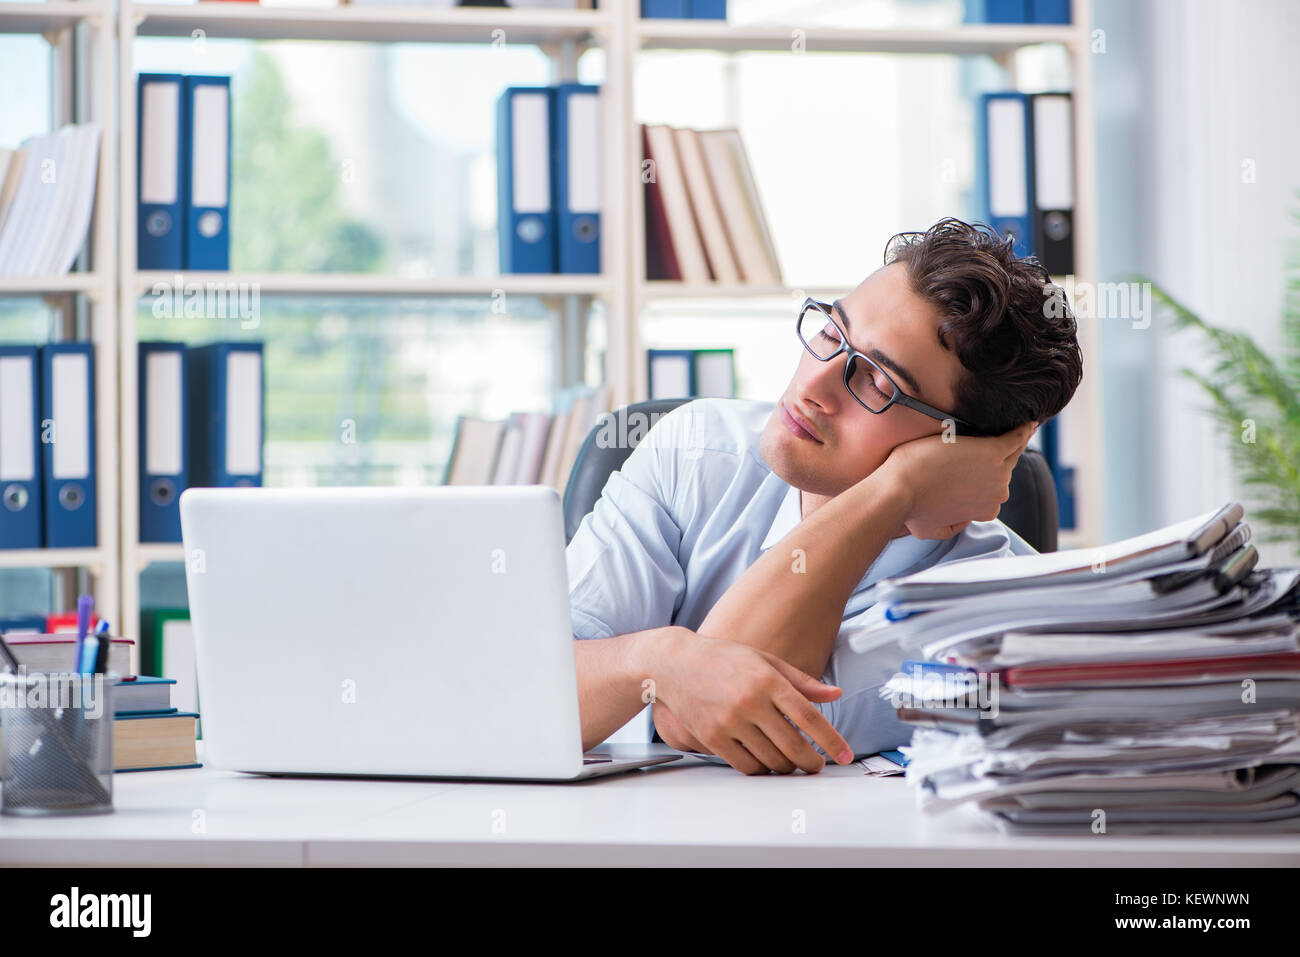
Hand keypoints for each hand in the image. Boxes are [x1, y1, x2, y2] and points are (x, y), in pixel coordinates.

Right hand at [650, 627, 853, 774]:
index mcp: (768, 680)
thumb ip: (801, 681)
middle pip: (793, 746)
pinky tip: (767, 762)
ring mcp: (730, 722)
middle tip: (817, 765)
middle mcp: (750, 702)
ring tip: (792, 763)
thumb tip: (834, 694)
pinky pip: (746, 766)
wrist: (674, 663)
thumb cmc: (722, 659)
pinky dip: (762, 769)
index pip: (809, 718)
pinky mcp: (713, 737)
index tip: (844, 755)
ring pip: (771, 760)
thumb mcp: (764, 660)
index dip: (832, 741)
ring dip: (787, 767)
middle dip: (812, 762)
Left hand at [877, 421, 1036, 539]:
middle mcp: (997, 494)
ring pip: (1012, 452)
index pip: (993, 488)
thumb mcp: (932, 530)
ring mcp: (996, 473)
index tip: (984, 464)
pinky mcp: (991, 452)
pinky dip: (1022, 430)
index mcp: (986, 510)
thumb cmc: (908, 508)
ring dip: (1018, 439)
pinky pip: (1014, 439)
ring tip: (1022, 427)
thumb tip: (963, 520)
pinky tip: (1026, 423)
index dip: (988, 475)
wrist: (900, 489)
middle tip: (1009, 440)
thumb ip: (951, 527)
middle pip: (1005, 469)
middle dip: (1005, 456)